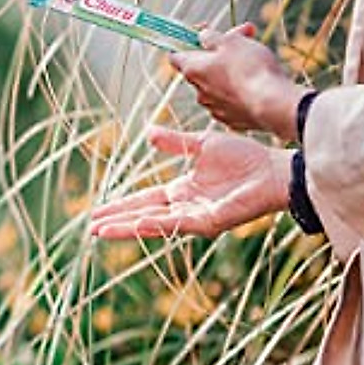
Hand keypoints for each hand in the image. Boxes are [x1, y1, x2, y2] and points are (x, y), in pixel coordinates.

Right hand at [90, 125, 290, 239]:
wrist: (272, 169)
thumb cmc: (245, 158)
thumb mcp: (202, 145)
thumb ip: (175, 143)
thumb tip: (147, 133)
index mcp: (183, 191)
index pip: (145, 201)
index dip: (121, 206)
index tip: (97, 211)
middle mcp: (185, 207)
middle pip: (143, 216)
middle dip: (117, 222)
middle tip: (91, 228)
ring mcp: (195, 217)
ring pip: (154, 225)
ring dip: (127, 228)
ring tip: (102, 231)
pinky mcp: (208, 221)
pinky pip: (176, 224)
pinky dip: (155, 225)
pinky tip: (137, 224)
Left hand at [170, 23, 306, 140]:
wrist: (272, 104)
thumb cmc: (251, 69)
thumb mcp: (231, 41)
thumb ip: (211, 37)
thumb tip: (202, 36)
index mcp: (193, 70)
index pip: (175, 55)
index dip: (187, 40)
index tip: (203, 32)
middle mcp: (199, 92)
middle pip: (202, 67)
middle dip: (219, 51)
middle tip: (243, 36)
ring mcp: (215, 108)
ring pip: (218, 83)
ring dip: (231, 68)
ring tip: (255, 57)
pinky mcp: (231, 119)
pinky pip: (231, 99)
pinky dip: (240, 88)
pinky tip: (256, 81)